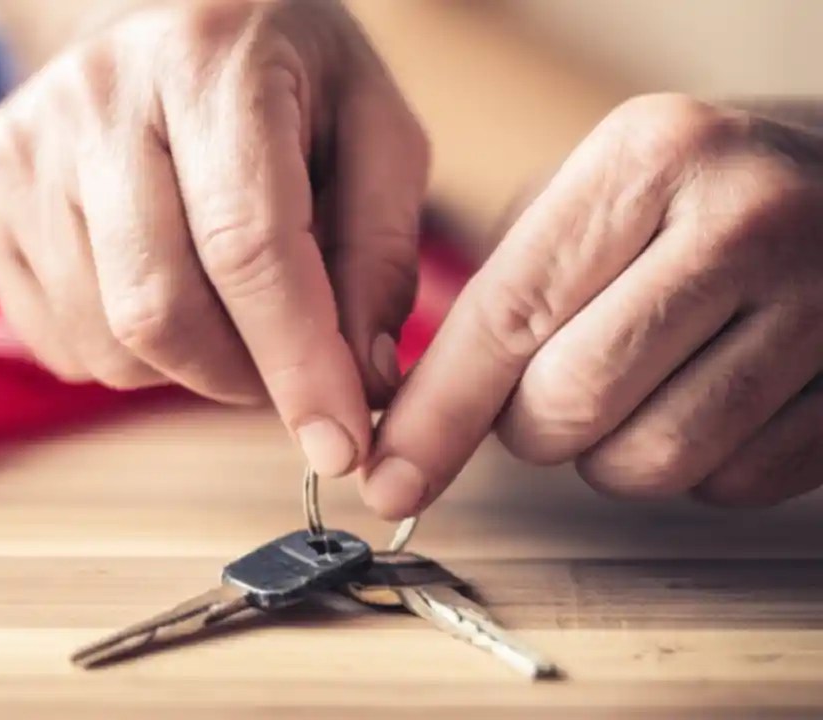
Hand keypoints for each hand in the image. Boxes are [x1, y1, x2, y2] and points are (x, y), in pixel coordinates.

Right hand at [0, 0, 427, 476]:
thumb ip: (380, 253)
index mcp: (208, 62)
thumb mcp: (372, 130)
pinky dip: (125, 354)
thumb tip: (360, 383)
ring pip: (105, 341)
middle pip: (158, 309)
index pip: (248, 245)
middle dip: (239, 380)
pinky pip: (58, 343)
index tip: (341, 446)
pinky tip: (156, 289)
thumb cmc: (281, 75)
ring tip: (224, 312)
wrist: (163, 10)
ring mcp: (23, 148)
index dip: (297, 363)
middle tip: (287, 375)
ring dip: (184, 369)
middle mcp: (96, 98)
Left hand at [366, 93, 822, 515]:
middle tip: (554, 388)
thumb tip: (415, 413)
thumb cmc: (699, 194)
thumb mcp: (599, 189)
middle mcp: (745, 222)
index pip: (509, 316)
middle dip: (533, 424)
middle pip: (570, 404)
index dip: (437, 413)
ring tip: (643, 382)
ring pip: (649, 463)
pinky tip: (714, 394)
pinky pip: (730, 485)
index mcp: (654, 156)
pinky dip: (698, 463)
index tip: (388, 475)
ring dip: (613, 450)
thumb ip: (507, 287)